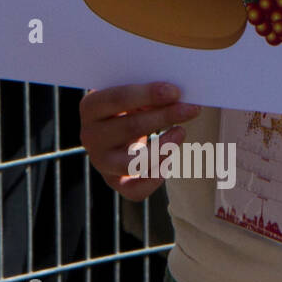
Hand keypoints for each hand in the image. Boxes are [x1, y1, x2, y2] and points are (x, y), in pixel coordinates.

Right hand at [79, 83, 200, 200]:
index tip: (175, 92)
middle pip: (130, 127)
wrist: (115, 131)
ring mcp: (101, 161)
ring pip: (132, 163)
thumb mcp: (131, 95)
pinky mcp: (114, 182)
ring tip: (181, 132)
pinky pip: (135, 189)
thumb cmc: (127, 107)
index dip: (147, 94)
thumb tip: (175, 99)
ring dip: (163, 148)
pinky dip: (154, 179)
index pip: (117, 99)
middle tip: (191, 109)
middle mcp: (90, 136)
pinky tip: (168, 163)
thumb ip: (146, 96)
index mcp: (90, 107)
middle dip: (165, 117)